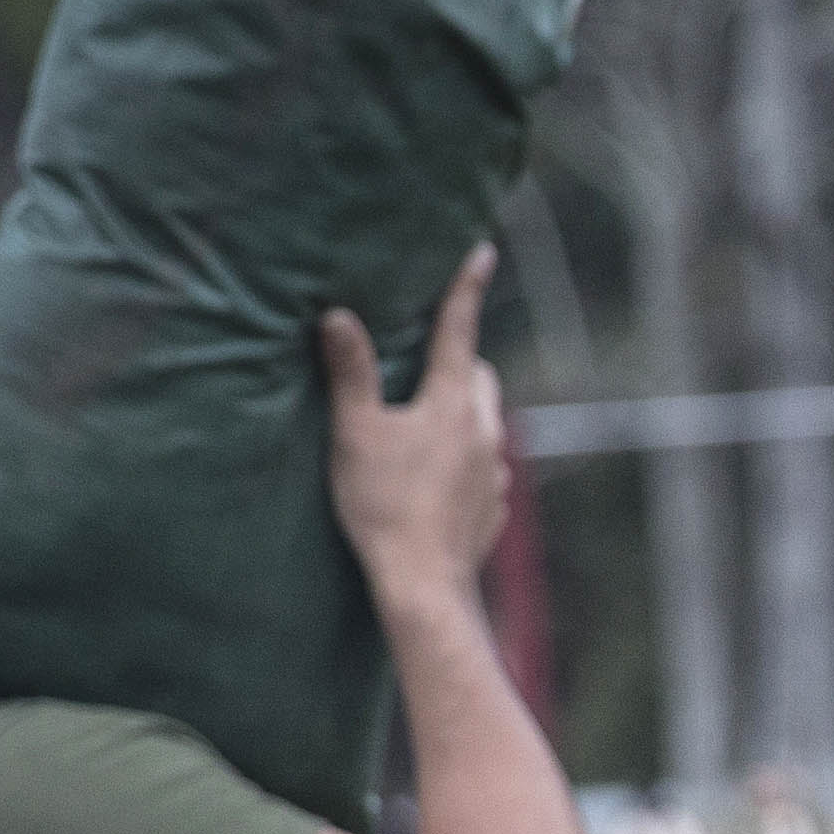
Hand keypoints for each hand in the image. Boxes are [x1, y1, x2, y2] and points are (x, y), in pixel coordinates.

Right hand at [322, 247, 506, 608]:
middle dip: (459, 362)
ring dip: (463, 412)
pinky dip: (465, 457)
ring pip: (486, 423)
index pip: (460, 330)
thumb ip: (349, 372)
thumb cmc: (384, 504)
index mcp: (454, 402)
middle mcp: (486, 430)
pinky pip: (484, 467)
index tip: (481, 251)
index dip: (466, 288)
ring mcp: (497, 471)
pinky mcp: (495, 507)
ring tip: (424, 420)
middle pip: (480, 377)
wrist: (423, 583)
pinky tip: (436, 475)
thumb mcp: (356, 431)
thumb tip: (337, 315)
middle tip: (424, 359)